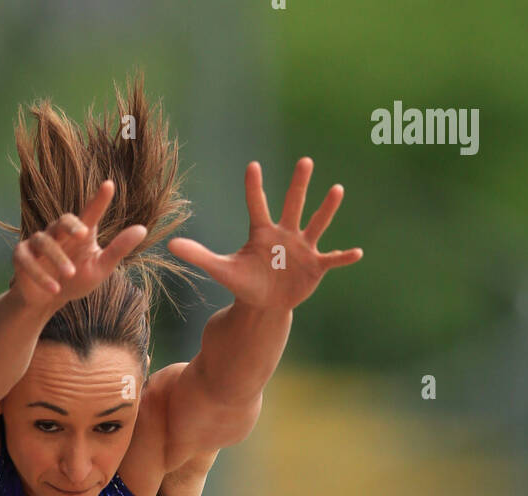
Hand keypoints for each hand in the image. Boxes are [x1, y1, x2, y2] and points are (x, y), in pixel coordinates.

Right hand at [9, 181, 147, 313]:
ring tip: (70, 274)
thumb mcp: (100, 268)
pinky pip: (27, 261)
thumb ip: (118, 249)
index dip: (99, 200)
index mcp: (79, 232)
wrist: (48, 299)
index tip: (109, 185)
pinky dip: (40, 275)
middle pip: (63, 220)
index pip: (90, 213)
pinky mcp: (22, 257)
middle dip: (72, 225)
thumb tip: (143, 228)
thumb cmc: (76, 280)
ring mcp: (37, 243)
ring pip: (45, 241)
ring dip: (58, 258)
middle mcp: (57, 232)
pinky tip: (54, 288)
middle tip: (84, 234)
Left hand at [168, 158, 361, 310]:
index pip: (256, 205)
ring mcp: (302, 248)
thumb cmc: (244, 282)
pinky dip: (344, 257)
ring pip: (315, 224)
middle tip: (305, 161)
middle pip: (292, 204)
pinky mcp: (315, 266)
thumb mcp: (222, 270)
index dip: (253, 187)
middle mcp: (285, 234)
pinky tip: (357, 252)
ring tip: (337, 189)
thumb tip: (170, 245)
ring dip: (326, 209)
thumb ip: (199, 255)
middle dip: (298, 185)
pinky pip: (332, 259)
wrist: (265, 303)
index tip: (251, 167)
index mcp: (262, 231)